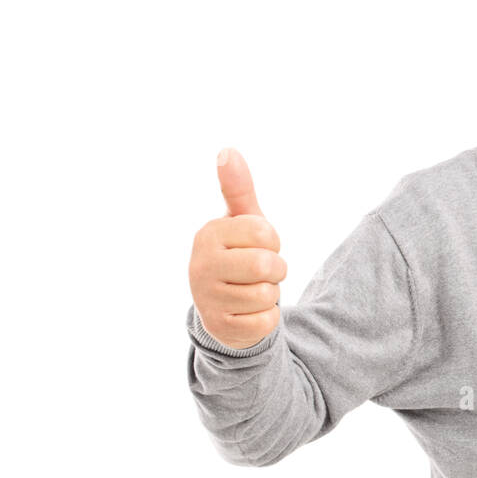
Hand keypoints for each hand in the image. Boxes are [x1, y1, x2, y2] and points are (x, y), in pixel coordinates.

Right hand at [187, 148, 287, 349]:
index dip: (272, 243)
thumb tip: (227, 150)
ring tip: (251, 291)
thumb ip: (239, 189)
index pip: (266, 234)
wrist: (225, 309)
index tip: (257, 247)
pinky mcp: (220, 327)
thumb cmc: (239, 257)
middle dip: (276, 271)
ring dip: (270, 295)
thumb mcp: (242, 222)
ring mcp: (206, 297)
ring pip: (268, 295)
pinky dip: (266, 319)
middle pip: (267, 266)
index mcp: (209, 234)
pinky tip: (248, 313)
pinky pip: (266, 322)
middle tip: (261, 273)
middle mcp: (200, 264)